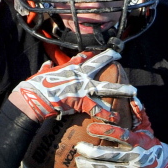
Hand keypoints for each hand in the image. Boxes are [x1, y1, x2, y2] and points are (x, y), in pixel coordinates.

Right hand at [9, 48, 136, 122]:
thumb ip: (48, 68)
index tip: (105, 49)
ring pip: (105, 87)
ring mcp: (82, 87)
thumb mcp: (42, 72)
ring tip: (133, 91)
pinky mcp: (82, 101)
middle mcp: (79, 74)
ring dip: (121, 90)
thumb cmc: (36, 86)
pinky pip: (97, 108)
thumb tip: (47, 65)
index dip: (95, 53)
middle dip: (110, 60)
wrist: (34, 96)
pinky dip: (106, 114)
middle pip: (98, 65)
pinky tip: (116, 118)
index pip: (85, 57)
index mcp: (70, 67)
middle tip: (121, 58)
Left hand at [74, 96, 167, 167]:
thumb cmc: (150, 142)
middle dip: (94, 152)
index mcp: (138, 142)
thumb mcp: (146, 127)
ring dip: (91, 166)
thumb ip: (138, 112)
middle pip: (111, 155)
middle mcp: (134, 157)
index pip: (122, 136)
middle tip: (79, 146)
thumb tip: (133, 96)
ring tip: (78, 161)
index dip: (106, 131)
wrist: (163, 166)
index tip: (91, 127)